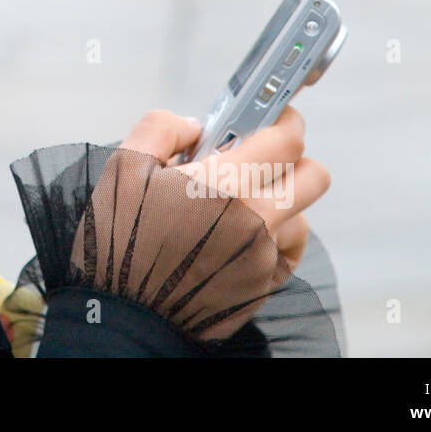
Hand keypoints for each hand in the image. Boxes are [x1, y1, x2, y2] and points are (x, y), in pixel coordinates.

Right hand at [119, 106, 329, 272]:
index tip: (274, 115)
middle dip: (292, 158)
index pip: (287, 139)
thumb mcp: (123, 167)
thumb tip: (195, 127)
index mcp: (222, 184)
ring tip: (239, 203)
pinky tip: (241, 235)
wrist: (121, 315)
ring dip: (280, 201)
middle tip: (260, 158)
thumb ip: (161, 129)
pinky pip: (288, 253)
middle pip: (313, 176)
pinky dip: (274, 239)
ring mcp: (261, 257)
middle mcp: (253, 220)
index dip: (285, 120)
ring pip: (302, 215)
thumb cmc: (117, 241)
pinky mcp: (261, 286)